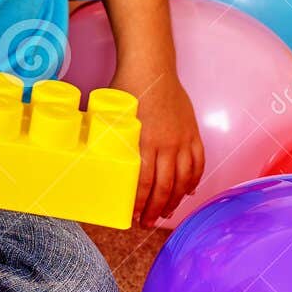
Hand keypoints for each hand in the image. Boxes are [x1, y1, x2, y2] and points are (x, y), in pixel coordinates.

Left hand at [113, 64, 204, 226]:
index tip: (131, 215)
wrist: (152, 68)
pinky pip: (198, 163)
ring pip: (183, 179)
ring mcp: (183, 139)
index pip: (143, 181)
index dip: (138, 202)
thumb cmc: (127, 88)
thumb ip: (110, 138)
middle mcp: (166, 144)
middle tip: (146, 223)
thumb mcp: (113, 116)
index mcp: (144, 141)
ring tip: (164, 214)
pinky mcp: (193, 133)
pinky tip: (187, 192)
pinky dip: (193, 180)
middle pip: (164, 186)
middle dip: (154, 209)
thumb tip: (93, 157)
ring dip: (174, 200)